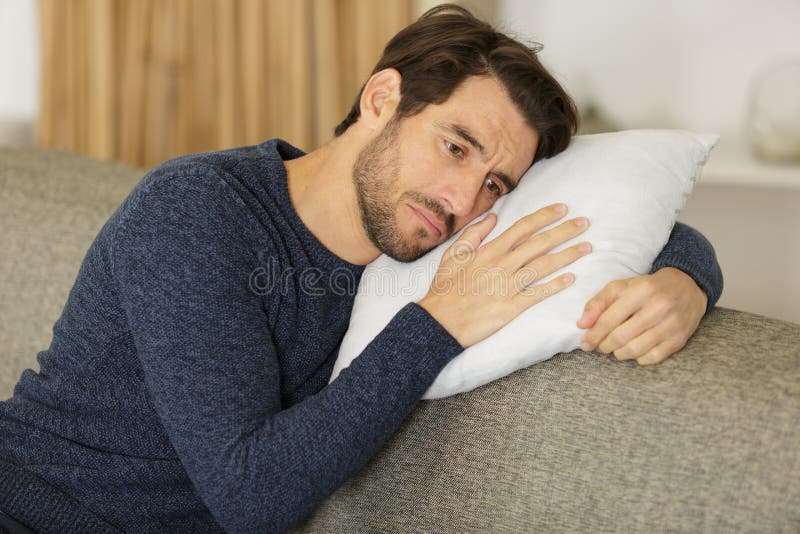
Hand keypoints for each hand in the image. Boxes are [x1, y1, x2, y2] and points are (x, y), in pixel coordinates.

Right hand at [418, 203, 591, 347]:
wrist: (439, 322)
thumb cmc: (445, 288)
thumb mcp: (453, 254)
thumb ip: (474, 234)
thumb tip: (493, 217)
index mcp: (489, 250)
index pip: (523, 227)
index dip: (545, 216)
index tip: (563, 208)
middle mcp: (502, 264)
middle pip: (540, 243)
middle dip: (565, 231)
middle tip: (585, 223)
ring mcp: (508, 286)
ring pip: (544, 266)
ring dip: (568, 255)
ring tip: (587, 247)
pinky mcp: (511, 307)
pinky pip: (538, 294)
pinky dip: (555, 285)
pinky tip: (571, 278)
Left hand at [577, 266, 706, 364]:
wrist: (687, 287)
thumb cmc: (647, 288)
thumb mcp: (621, 287)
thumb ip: (598, 303)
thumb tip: (582, 325)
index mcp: (640, 291)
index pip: (610, 319)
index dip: (594, 334)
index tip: (585, 343)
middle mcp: (658, 307)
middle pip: (621, 337)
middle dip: (604, 345)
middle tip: (600, 346)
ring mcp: (671, 325)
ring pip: (635, 350)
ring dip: (619, 353)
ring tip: (615, 348)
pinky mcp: (679, 339)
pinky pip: (652, 358)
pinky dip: (638, 358)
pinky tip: (634, 350)